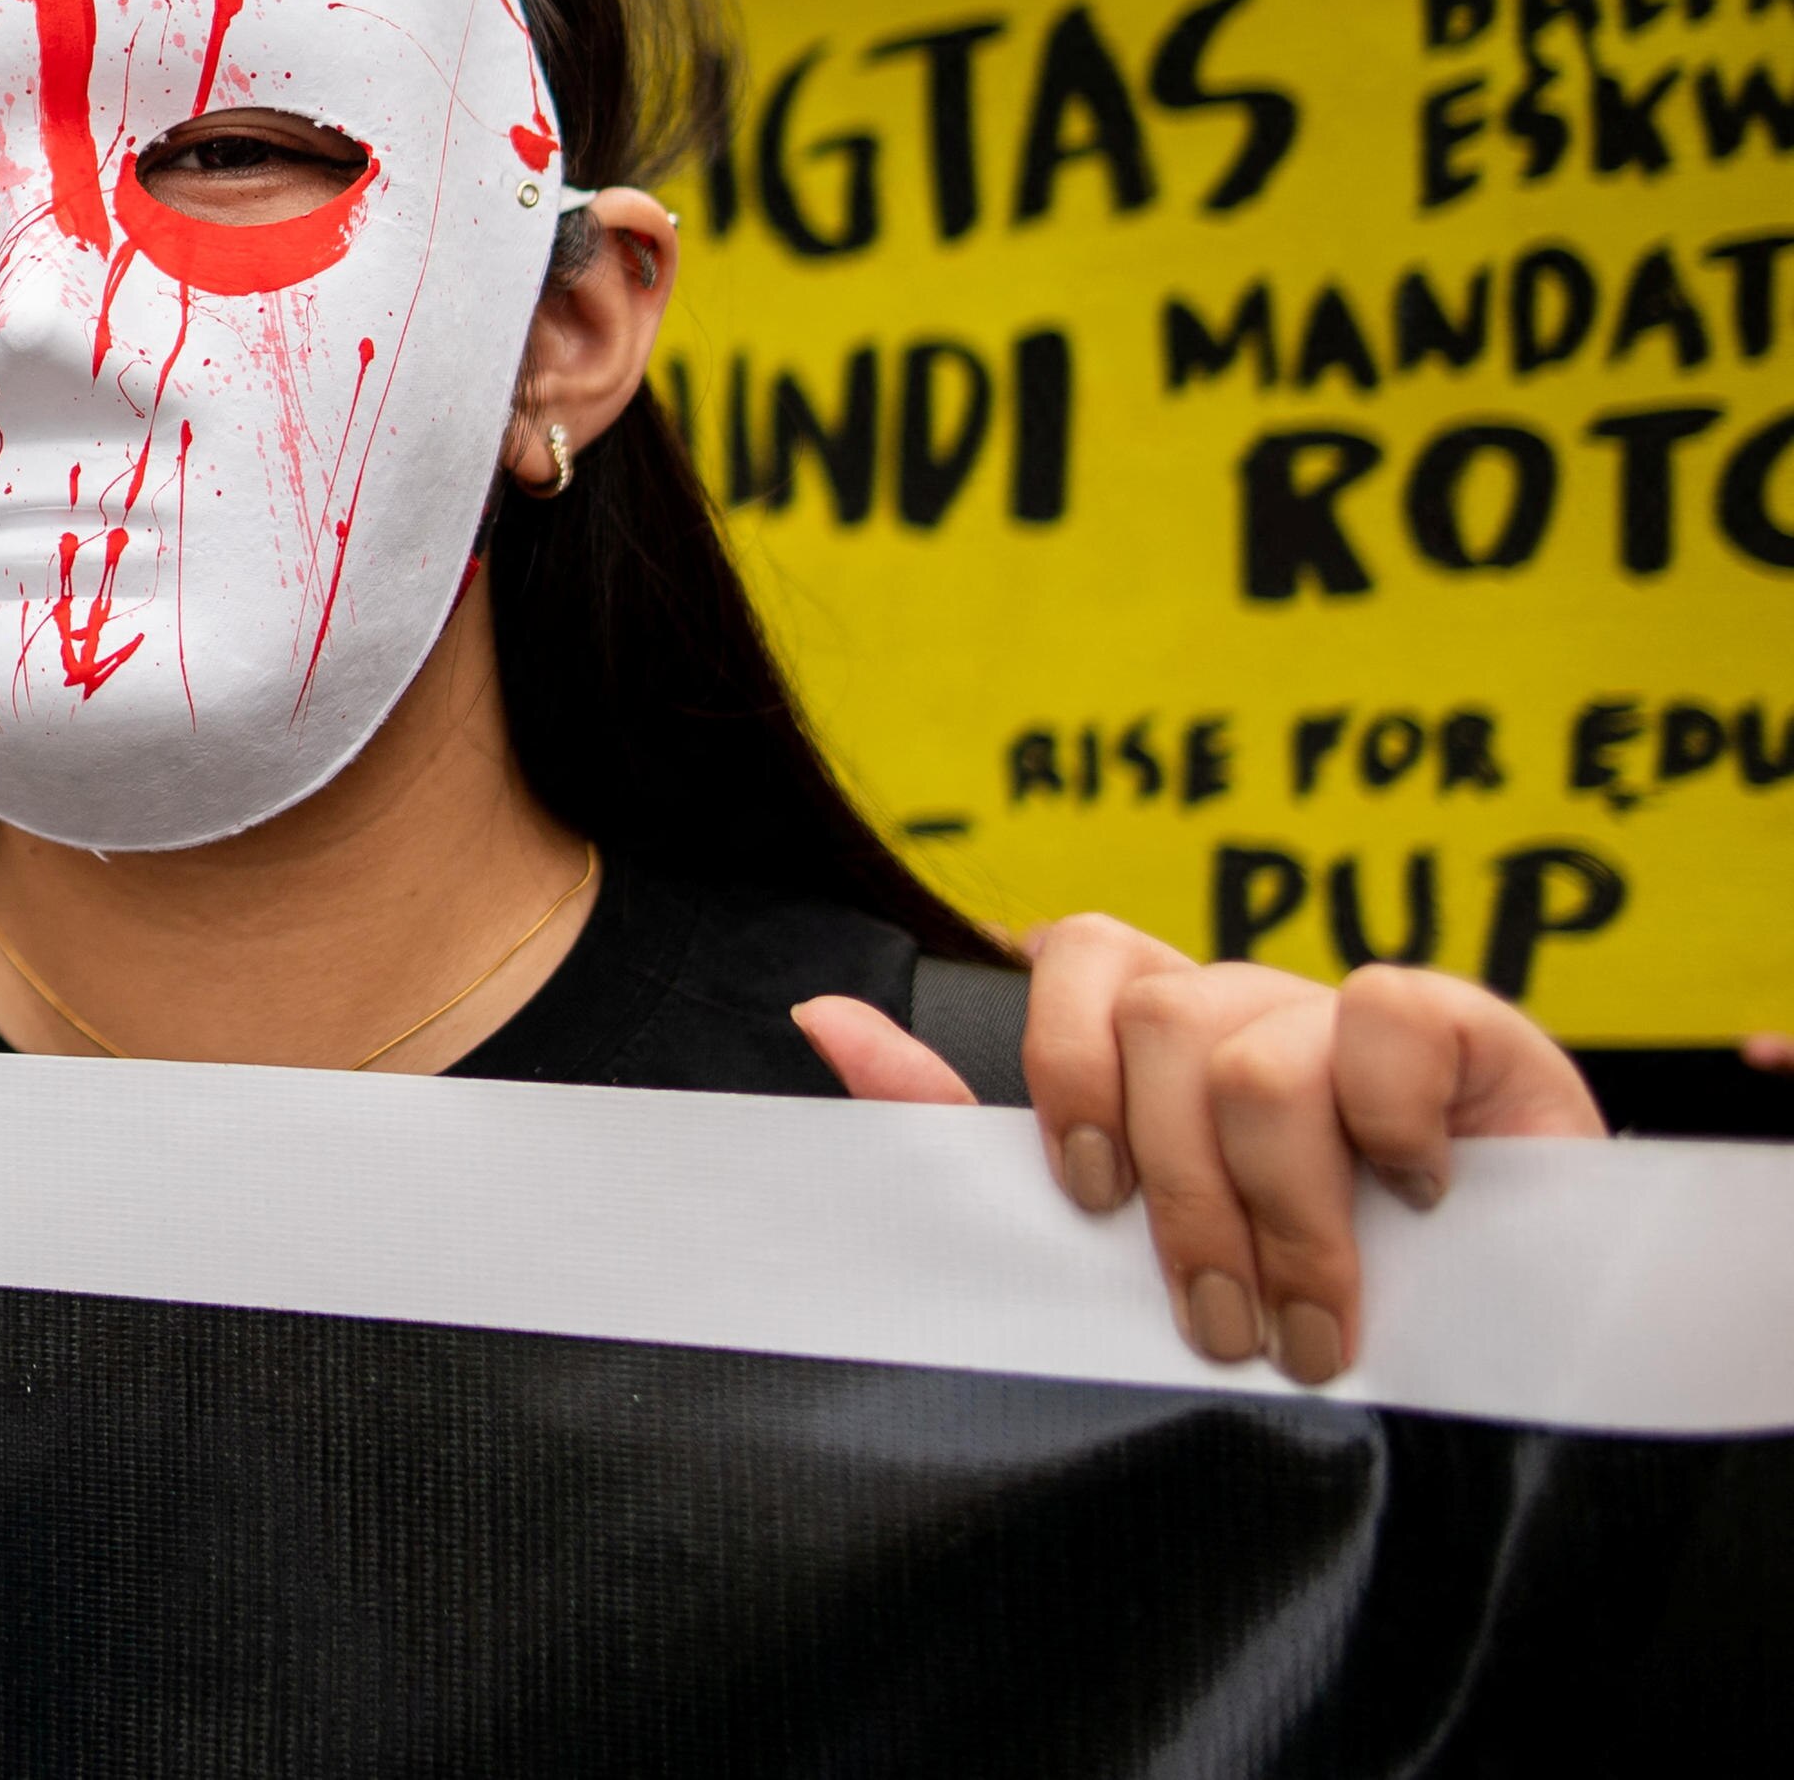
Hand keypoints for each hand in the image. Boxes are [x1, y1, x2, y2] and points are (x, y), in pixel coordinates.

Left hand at [793, 913, 1601, 1381]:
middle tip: (1219, 1328)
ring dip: (1286, 1214)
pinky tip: (1415, 1200)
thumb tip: (817, 1014)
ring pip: (1261, 1050)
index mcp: (1166, 1033)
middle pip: (1162, 1022)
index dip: (1064, 1064)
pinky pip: (1390, 1012)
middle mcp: (1255, 1004)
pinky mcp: (1475, 1031)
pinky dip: (1389, 1119)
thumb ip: (962, 1126)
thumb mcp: (1111, 1227)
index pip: (1080, 951)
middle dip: (1181, 1199)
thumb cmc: (1279, 1293)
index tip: (1089, 1199)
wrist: (1495, 1360)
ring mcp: (1358, 1014)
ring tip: (1316, 1329)